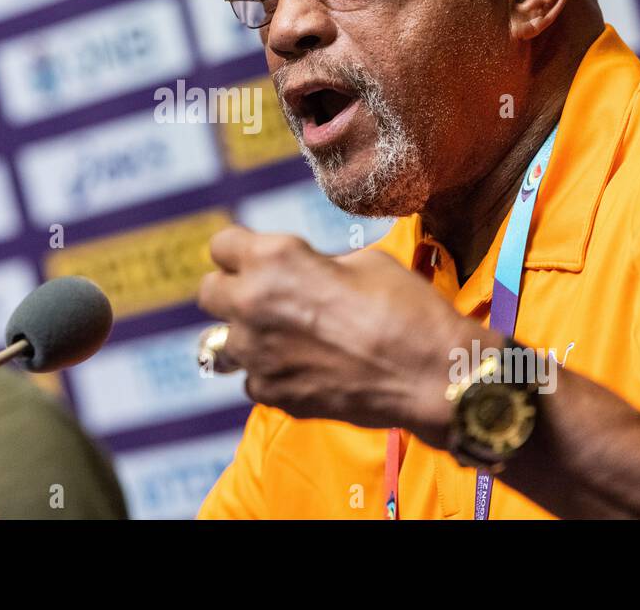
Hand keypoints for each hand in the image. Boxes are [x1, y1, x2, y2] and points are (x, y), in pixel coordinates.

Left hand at [198, 225, 490, 445]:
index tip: (257, 258)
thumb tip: (304, 274)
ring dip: (245, 336)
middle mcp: (253, 304)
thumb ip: (315, 265)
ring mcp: (257, 354)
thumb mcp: (361, 261)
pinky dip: (270, 374)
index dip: (243, 251)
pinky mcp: (272, 393)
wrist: (430, 374)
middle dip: (233, 291)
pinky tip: (302, 369)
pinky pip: (251, 379)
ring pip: (220, 342)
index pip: (221, 245)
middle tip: (265, 297)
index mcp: (273, 259)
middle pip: (208, 292)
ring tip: (281, 338)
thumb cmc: (406, 308)